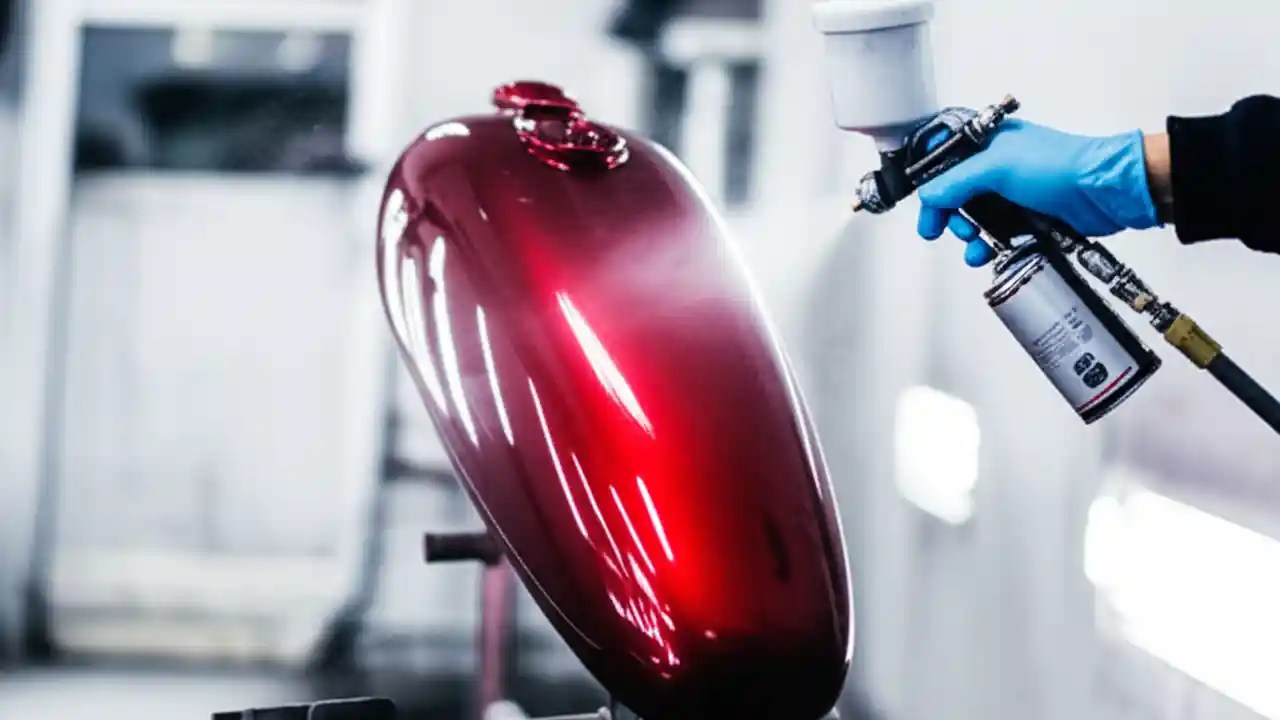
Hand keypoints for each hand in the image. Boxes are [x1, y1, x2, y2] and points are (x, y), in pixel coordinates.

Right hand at [915, 118, 1161, 266]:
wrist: (1105, 192)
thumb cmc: (1062, 166)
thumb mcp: (997, 168)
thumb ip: (956, 182)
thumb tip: (928, 196)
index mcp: (988, 143)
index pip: (944, 162)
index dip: (930, 185)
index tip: (925, 210)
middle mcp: (998, 166)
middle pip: (955, 194)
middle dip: (948, 216)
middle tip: (949, 230)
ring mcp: (1013, 192)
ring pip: (975, 218)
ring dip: (968, 236)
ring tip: (973, 245)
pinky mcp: (1027, 216)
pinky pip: (997, 235)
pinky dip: (988, 247)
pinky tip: (987, 253)